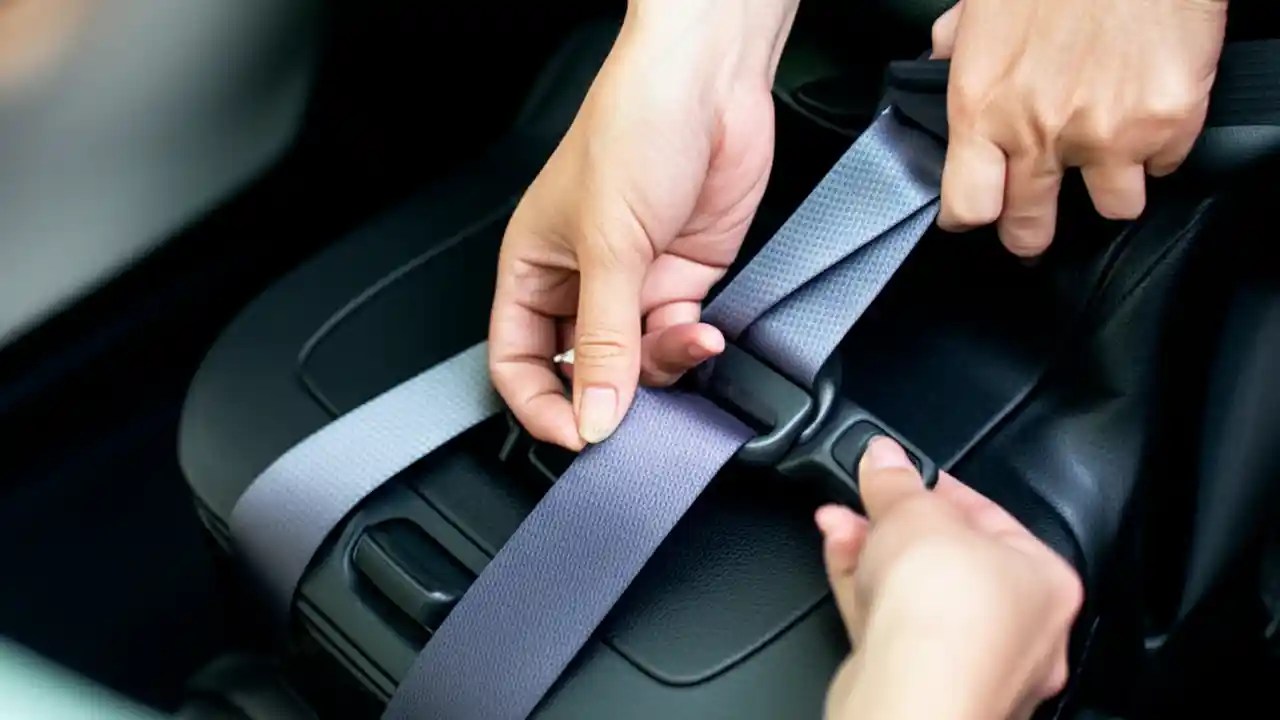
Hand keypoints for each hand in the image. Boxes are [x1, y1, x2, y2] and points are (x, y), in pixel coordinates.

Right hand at [488, 0, 797, 449]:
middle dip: (612, 395)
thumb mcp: (608, 247)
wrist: (707, 81)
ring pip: (639, 363)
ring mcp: (634, 283)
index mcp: (533, 270)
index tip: (578, 436)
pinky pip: (681, 337)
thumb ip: (603, 342)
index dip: (542, 407)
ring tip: (683, 342)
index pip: (518, 365)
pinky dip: (694, 345)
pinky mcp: (684, 276)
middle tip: (639, 406)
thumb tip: (593, 417)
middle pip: (582, 373)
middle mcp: (580, 283)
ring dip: (663, 367)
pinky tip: (705, 332)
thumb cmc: (631, 128)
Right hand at [819, 438, 1082, 719]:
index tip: (903, 471)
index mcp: (1047, 584)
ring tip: (838, 520)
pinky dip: (863, 590)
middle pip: (949, 558)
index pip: (992, 518)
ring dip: (872, 551)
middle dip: (896, 522)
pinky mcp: (921, 685)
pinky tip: (839, 553)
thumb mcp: (915, 511)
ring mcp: (969, 665)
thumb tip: (885, 458)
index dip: (939, 487)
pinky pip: (892, 626)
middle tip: (867, 494)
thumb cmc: (948, 617)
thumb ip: (897, 482)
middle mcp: (1019, 632)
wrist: (910, 696)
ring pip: (916, 595)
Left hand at [931, 0, 1227, 256]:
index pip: (967, 207)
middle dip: (1032, 233)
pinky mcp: (1166, 123)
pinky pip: (1164, 166)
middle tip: (1038, 221)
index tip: (978, 216)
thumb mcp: (984, 5)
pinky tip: (1147, 113)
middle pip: (1030, 229)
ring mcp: (1107, 134)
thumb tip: (937, 59)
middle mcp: (1040, 132)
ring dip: (1110, 188)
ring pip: (1112, 209)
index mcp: (983, 107)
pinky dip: (1160, 148)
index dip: (970, 219)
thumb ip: (956, 45)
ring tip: (1107, 156)